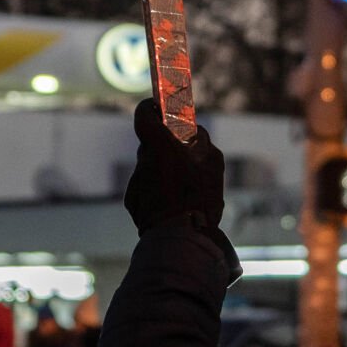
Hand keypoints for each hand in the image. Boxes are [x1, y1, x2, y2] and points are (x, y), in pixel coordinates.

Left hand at [124, 98, 224, 232]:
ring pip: (150, 169)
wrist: (182, 238)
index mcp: (159, 145)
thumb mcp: (213, 162)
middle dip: (165, 147)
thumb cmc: (199, 197)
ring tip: (184, 189)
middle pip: (151, 145)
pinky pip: (146, 189)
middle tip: (184, 155)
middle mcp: (143, 161)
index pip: (143, 115)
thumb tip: (193, 132)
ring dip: (163, 173)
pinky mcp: (132, 202)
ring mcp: (135, 182)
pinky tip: (175, 205)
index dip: (150, 109)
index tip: (159, 109)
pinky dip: (158, 192)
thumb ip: (201, 141)